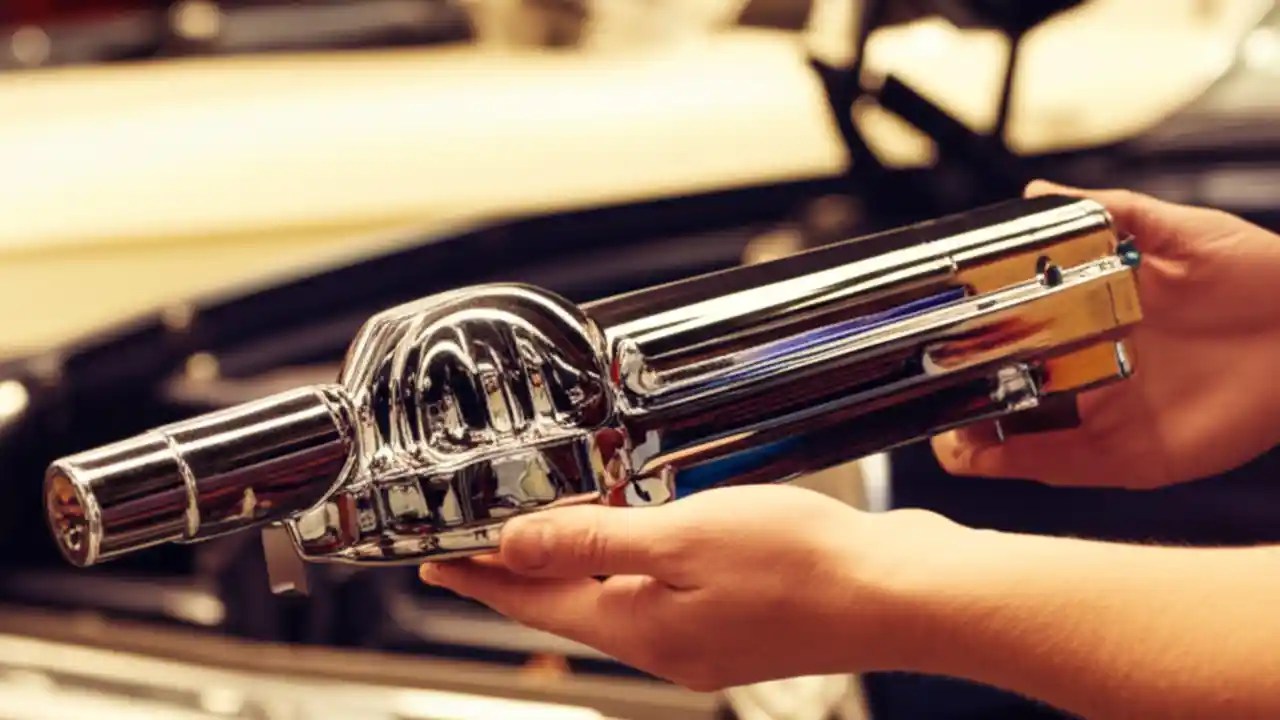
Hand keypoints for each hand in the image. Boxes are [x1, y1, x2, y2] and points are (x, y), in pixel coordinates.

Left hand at [419, 485, 959, 690]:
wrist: (900, 594)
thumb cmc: (803, 568)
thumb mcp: (679, 537)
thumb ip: (591, 539)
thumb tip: (514, 546)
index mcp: (640, 628)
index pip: (533, 603)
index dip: (479, 579)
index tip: (435, 563)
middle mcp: (666, 643)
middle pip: (567, 605)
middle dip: (516, 575)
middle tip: (475, 546)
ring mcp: (703, 637)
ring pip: (613, 598)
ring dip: (571, 566)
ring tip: (540, 536)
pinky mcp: (737, 619)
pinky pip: (659, 591)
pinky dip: (628, 563)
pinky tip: (634, 540)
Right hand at [934, 181, 1279, 487]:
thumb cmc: (1259, 275)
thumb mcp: (1173, 230)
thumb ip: (1104, 211)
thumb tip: (1034, 196)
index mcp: (1095, 324)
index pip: (1016, 340)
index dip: (970, 345)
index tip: (930, 341)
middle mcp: (1094, 374)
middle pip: (1009, 395)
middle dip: (959, 401)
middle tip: (920, 393)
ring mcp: (1111, 418)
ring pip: (1025, 440)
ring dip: (977, 443)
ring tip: (940, 434)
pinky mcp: (1136, 456)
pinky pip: (1065, 466)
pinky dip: (1020, 465)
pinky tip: (983, 455)